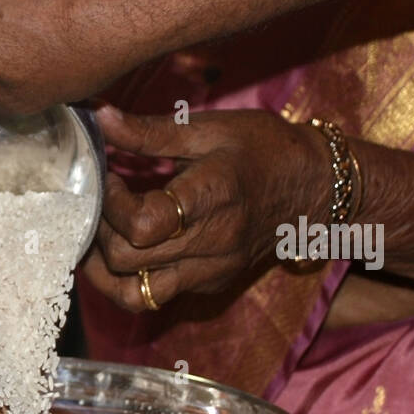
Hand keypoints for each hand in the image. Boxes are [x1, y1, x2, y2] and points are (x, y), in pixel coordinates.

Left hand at [83, 106, 329, 311]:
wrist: (317, 189)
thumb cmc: (265, 150)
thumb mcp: (210, 129)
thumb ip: (149, 131)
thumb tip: (100, 117)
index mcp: (213, 196)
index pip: (140, 223)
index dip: (109, 205)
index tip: (106, 179)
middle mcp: (213, 243)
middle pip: (127, 261)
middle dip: (98, 233)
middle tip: (97, 207)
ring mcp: (211, 271)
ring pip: (135, 296)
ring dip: (105, 271)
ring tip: (100, 237)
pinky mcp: (210, 284)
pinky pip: (156, 296)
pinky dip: (130, 277)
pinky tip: (128, 246)